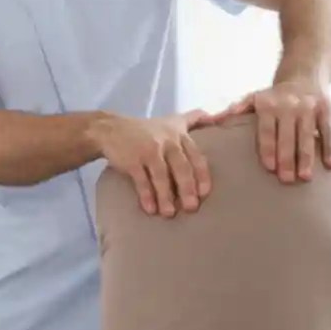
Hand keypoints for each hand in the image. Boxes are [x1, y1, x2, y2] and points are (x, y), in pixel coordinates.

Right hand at [90, 110, 214, 216]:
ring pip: (161, 175)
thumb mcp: (172, 120)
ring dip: (166, 196)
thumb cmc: (147, 129)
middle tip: (191, 208)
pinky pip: (141, 180)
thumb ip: (195, 118)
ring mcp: (148, 150)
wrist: (111, 129)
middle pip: (181, 167)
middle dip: (187, 188)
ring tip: (169, 213)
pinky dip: (146, 195)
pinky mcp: (131, 159)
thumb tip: (220, 116)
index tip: (204, 194)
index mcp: (179, 135)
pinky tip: (150, 209)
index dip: (202, 176)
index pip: (196, 156)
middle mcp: (166, 141)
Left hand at [214, 80, 330, 182]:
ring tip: (305, 177)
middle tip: (286, 179)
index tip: (269, 167)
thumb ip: (236, 111)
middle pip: (287, 136)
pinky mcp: (327, 110)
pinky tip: (330, 165)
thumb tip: (212, 122)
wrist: (304, 74)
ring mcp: (309, 107)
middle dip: (287, 159)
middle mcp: (289, 105)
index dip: (268, 148)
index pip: (267, 130)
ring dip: (307, 158)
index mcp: (268, 104)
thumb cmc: (274, 96)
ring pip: (308, 136)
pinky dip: (330, 147)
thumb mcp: (253, 98)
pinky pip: (329, 131)